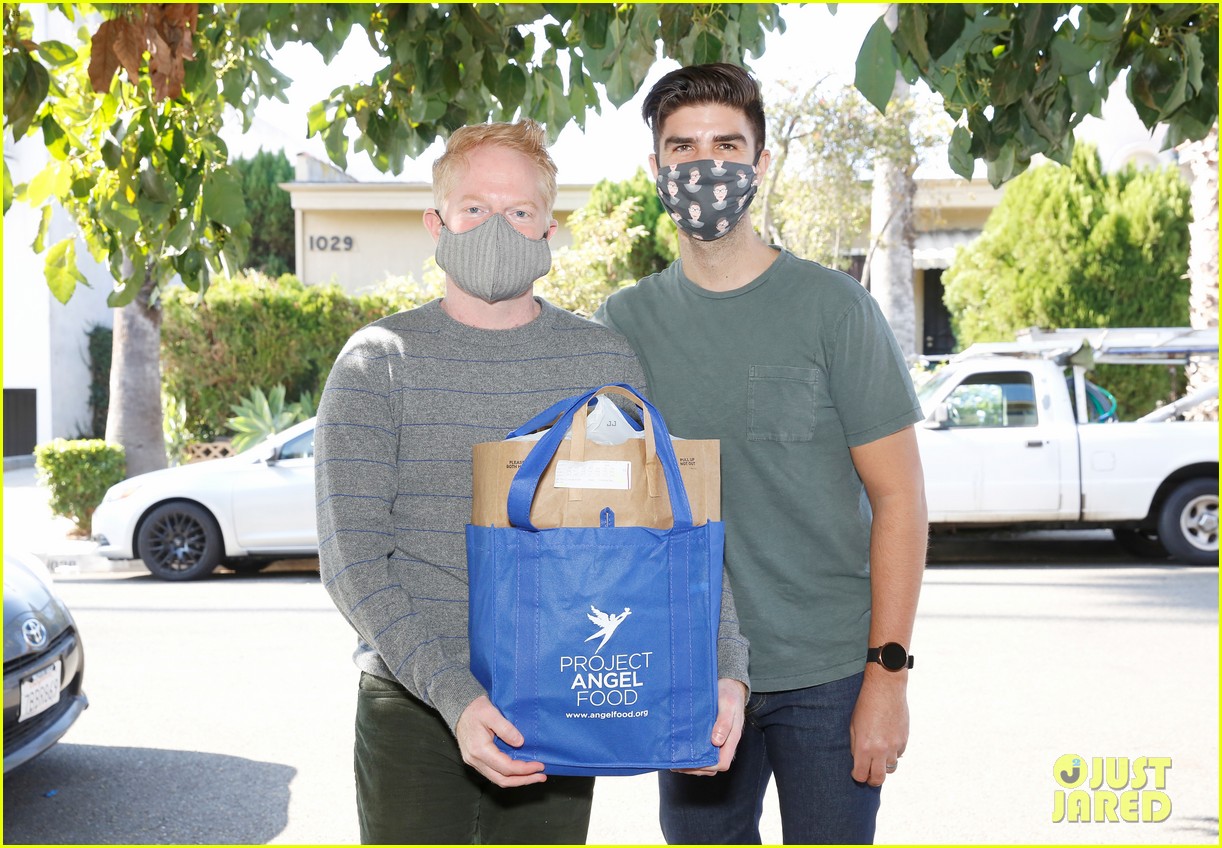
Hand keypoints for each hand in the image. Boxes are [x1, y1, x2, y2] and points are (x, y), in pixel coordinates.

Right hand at [455, 696, 546, 787]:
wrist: (460, 707)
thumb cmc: (475, 708)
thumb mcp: (491, 713)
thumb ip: (506, 728)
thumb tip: (520, 742)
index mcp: (479, 750)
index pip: (506, 767)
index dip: (524, 769)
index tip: (540, 765)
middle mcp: (475, 760)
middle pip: (502, 779)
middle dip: (523, 780)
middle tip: (541, 776)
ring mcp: (474, 762)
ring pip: (497, 779)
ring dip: (517, 780)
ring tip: (533, 776)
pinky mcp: (475, 761)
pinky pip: (493, 774)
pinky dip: (508, 775)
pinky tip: (519, 770)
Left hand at [673, 678, 747, 775]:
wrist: (730, 685)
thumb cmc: (730, 695)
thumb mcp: (728, 705)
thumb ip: (724, 723)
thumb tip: (716, 742)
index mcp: (732, 739)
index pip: (722, 763)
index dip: (707, 767)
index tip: (690, 762)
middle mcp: (725, 744)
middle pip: (712, 767)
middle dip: (695, 768)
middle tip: (676, 764)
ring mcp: (718, 741)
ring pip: (706, 762)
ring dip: (692, 765)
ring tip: (675, 760)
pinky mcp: (711, 737)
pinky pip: (702, 751)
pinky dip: (692, 755)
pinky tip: (680, 750)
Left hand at [849, 668, 908, 786]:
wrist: (886, 689)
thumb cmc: (866, 704)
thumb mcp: (853, 725)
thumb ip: (856, 746)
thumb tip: (858, 760)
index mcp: (865, 747)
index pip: (861, 775)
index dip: (857, 776)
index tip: (856, 772)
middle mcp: (881, 750)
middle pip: (878, 779)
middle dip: (872, 780)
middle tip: (868, 775)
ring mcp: (894, 746)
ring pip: (891, 768)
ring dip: (883, 765)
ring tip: (878, 756)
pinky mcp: (904, 740)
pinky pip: (898, 754)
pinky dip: (893, 753)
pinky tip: (887, 742)